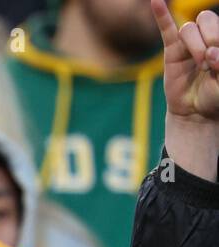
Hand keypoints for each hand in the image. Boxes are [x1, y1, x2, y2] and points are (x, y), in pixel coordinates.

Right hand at [155, 0, 218, 122]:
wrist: (195, 112)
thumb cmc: (214, 97)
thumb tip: (210, 52)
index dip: (218, 41)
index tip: (216, 63)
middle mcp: (209, 36)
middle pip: (207, 19)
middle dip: (208, 40)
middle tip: (206, 63)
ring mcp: (190, 41)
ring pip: (189, 28)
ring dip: (193, 45)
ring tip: (197, 63)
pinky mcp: (172, 49)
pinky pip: (166, 27)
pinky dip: (161, 14)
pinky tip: (156, 1)